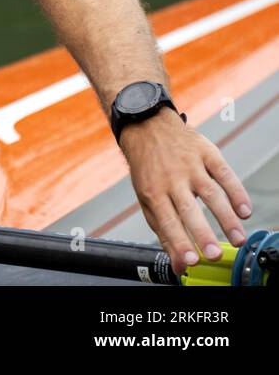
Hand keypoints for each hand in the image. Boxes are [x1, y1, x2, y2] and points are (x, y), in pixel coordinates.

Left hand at [118, 107, 251, 275]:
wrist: (147, 126)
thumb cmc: (149, 169)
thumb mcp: (148, 197)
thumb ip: (164, 231)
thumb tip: (179, 266)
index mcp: (153, 191)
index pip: (166, 221)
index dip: (178, 241)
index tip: (190, 261)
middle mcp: (171, 178)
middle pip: (189, 209)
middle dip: (202, 233)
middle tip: (214, 254)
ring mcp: (190, 164)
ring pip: (211, 193)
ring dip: (226, 217)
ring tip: (237, 238)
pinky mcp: (206, 152)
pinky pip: (224, 173)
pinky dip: (237, 191)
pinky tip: (245, 210)